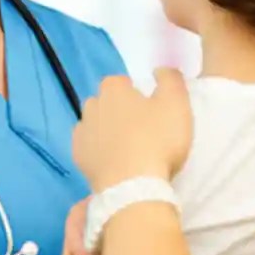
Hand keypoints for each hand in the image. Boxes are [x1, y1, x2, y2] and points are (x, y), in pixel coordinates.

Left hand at [72, 69, 192, 191]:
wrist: (133, 185)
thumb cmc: (157, 140)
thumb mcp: (176, 104)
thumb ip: (170, 79)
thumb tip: (159, 69)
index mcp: (113, 89)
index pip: (120, 82)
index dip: (135, 93)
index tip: (149, 109)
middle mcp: (91, 105)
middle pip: (105, 102)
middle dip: (118, 110)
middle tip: (141, 129)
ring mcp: (81, 131)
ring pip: (94, 124)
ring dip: (107, 130)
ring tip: (127, 147)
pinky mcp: (77, 156)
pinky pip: (88, 146)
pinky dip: (98, 150)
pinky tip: (113, 161)